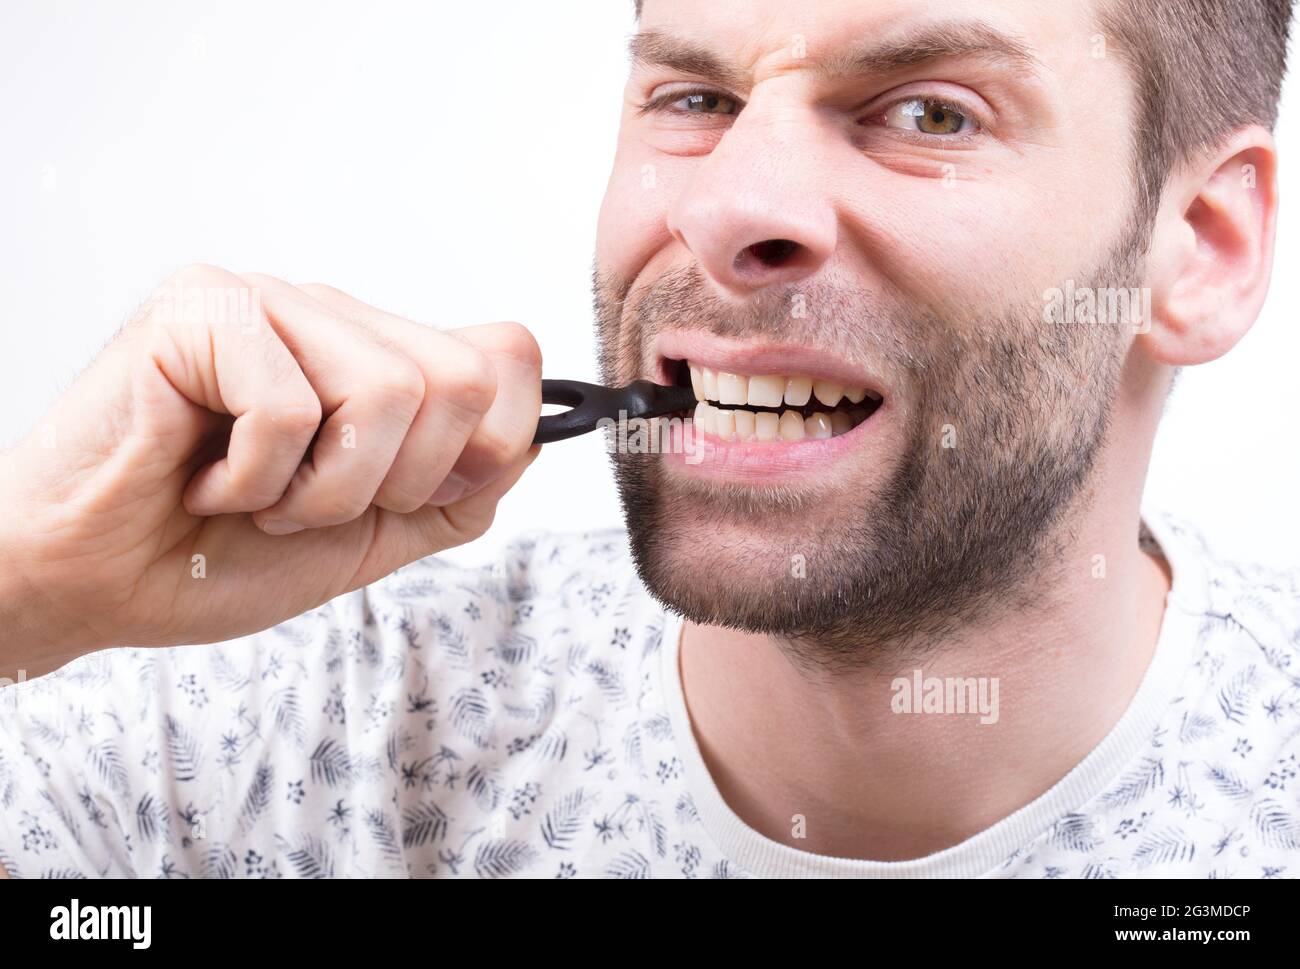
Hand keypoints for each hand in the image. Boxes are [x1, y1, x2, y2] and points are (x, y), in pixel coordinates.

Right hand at [0, 265, 541, 674]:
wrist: (94, 585)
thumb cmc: (217, 554)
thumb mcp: (371, 534)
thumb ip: (456, 492)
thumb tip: (533, 442)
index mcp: (377, 354)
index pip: (506, 351)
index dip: (499, 438)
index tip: (428, 493)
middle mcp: (331, 315)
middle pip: (465, 378)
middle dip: (401, 481)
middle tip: (315, 504)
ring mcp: (267, 302)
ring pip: (390, 392)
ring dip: (325, 490)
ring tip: (259, 498)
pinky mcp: (201, 311)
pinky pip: (290, 407)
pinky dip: (253, 480)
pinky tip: (203, 482)